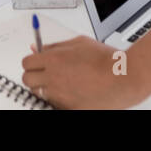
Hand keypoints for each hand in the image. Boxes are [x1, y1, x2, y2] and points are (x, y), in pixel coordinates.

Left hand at [20, 36, 150, 109]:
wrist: (124, 77)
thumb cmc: (106, 59)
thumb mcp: (79, 43)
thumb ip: (55, 46)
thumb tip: (37, 48)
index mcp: (54, 60)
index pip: (26, 63)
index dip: (32, 62)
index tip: (37, 63)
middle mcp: (54, 78)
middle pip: (27, 80)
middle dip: (34, 76)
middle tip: (45, 74)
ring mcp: (60, 96)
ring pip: (40, 94)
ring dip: (46, 88)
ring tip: (62, 83)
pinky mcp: (69, 108)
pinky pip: (55, 104)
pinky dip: (59, 99)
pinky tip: (72, 92)